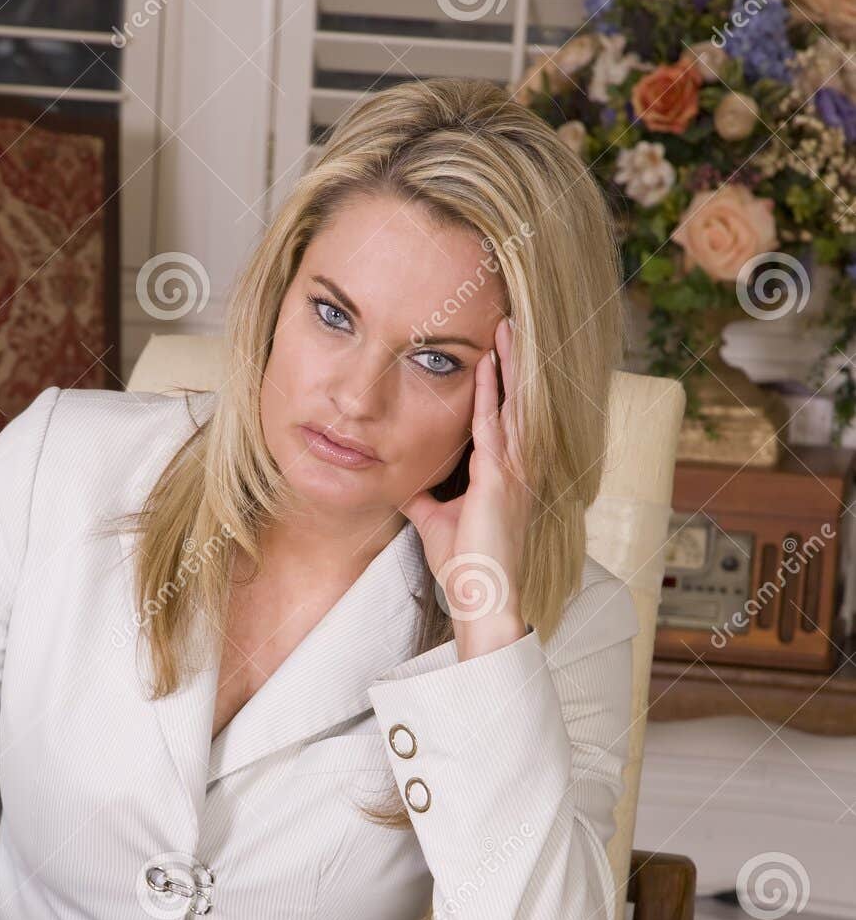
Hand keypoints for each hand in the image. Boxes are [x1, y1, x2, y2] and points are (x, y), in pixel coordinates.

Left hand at [398, 315, 532, 660]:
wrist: (483, 598)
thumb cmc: (466, 566)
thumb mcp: (436, 522)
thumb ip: (424, 498)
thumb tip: (402, 482)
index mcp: (506, 476)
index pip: (505, 417)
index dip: (503, 384)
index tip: (496, 350)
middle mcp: (517, 468)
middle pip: (518, 402)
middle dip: (514, 361)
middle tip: (508, 321)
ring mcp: (513, 473)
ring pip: (514, 405)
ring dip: (509, 365)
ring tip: (505, 327)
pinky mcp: (500, 482)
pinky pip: (495, 427)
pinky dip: (490, 395)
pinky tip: (486, 366)